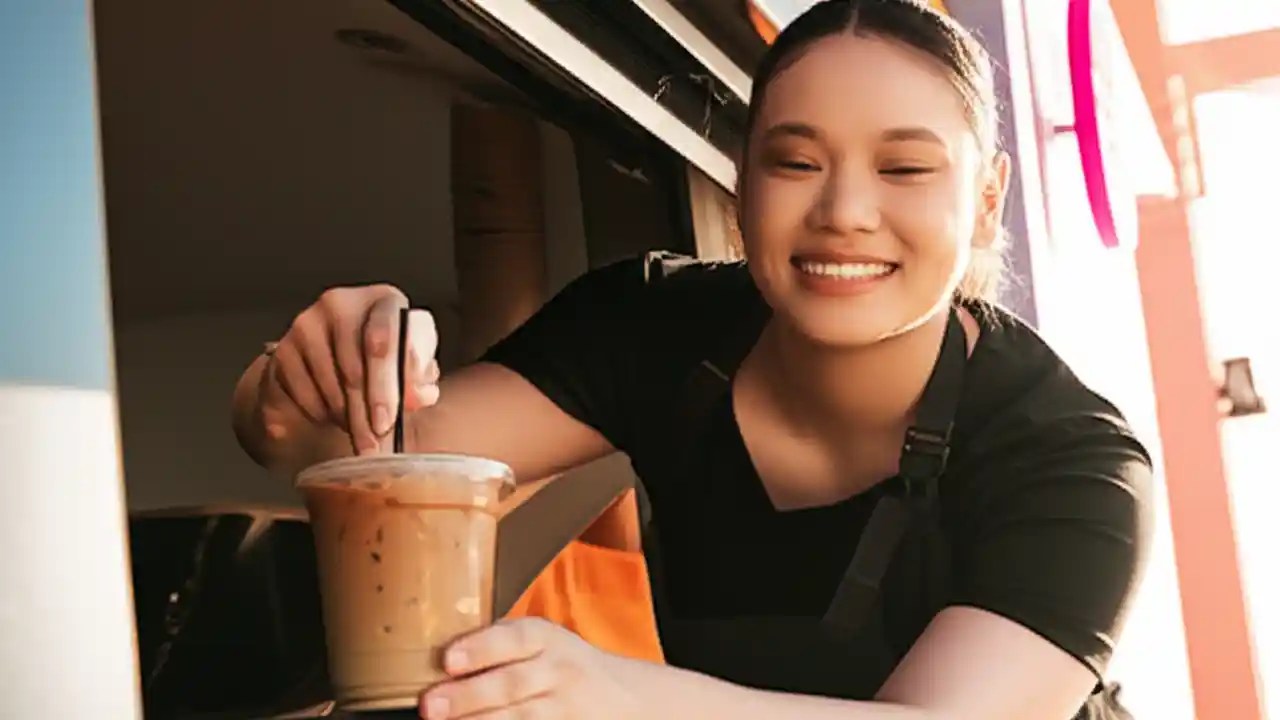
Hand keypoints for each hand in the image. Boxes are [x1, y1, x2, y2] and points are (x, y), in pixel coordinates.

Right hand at [259, 284, 439, 453]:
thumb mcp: (414, 361)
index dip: (385, 388)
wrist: (339, 346)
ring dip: (345, 419)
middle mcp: (340, 304)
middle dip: (365, 417)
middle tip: (372, 447)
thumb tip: (415, 397)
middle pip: (353, 371)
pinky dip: (321, 415)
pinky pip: (303, 396)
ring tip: (358, 428)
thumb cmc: (387, 355)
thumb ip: (420, 377)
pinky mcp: (283, 349)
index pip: (383, 342)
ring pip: (328, 388)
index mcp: (383, 301)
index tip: (386, 422)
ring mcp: (307, 325)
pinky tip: (334, 414)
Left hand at [420, 618, 645, 718]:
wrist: (626, 696)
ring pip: (523, 719)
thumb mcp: (545, 641)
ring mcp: (567, 708)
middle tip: (429, 706)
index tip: (448, 660)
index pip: (516, 638)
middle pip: (513, 684)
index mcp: (549, 639)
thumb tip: (437, 654)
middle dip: (469, 697)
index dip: (482, 648)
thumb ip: (503, 643)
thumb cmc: (564, 664)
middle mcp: (560, 671)